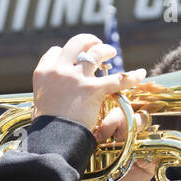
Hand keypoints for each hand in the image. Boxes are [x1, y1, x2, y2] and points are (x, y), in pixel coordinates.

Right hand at [31, 34, 145, 129]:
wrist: (54, 139)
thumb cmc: (46, 127)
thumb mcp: (40, 103)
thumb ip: (48, 92)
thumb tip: (56, 93)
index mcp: (43, 73)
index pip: (54, 52)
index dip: (65, 54)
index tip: (72, 59)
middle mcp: (59, 71)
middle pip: (76, 43)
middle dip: (88, 41)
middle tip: (95, 44)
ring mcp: (76, 78)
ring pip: (96, 52)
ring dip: (106, 49)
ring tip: (112, 52)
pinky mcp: (93, 89)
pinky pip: (117, 79)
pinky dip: (131, 76)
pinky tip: (140, 74)